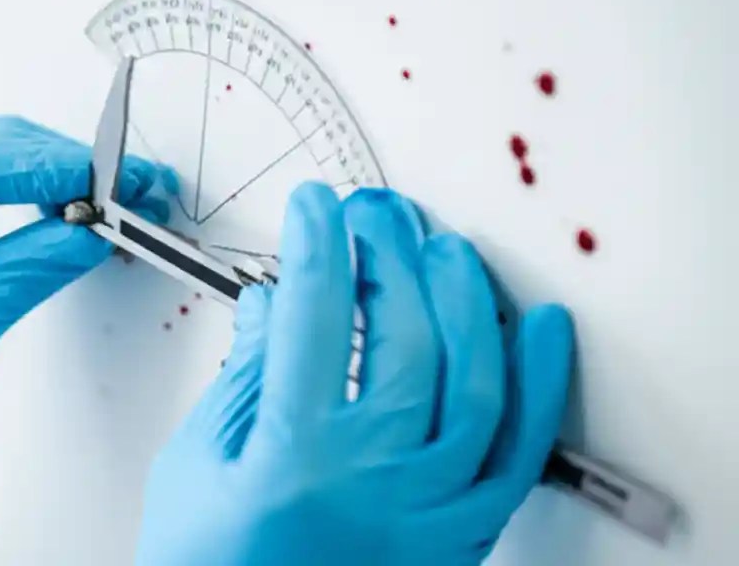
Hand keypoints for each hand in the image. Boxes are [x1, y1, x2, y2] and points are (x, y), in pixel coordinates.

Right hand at [135, 185, 573, 564]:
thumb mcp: (197, 464)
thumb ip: (243, 375)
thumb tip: (273, 300)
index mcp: (292, 457)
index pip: (315, 315)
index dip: (318, 244)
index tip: (317, 208)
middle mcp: (372, 480)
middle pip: (402, 334)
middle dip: (389, 254)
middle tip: (373, 216)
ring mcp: (429, 510)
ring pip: (474, 379)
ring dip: (463, 298)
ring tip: (443, 249)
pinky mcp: (461, 535)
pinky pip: (522, 451)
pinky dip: (541, 384)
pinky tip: (544, 328)